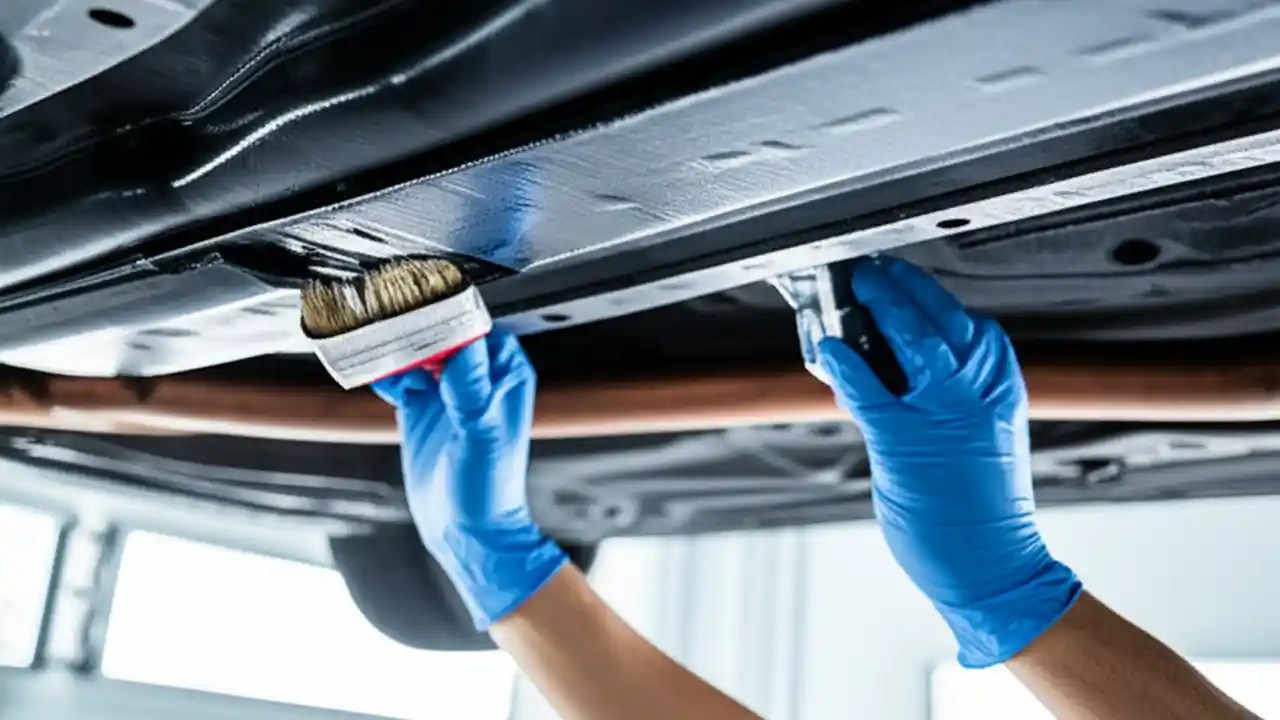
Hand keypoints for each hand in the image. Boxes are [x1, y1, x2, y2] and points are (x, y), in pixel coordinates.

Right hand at [372, 330, 566, 629]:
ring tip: (377, 345)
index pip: (475, 325)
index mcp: (505, 372)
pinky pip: (399, 377)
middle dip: (415, 326)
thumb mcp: (482, 433)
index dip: (448, 314)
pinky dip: (385, 373)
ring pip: (417, 351)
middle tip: (387, 320)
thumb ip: (472, 389)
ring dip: (396, 348)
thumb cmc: (490, 487)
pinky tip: (378, 378)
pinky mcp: (421, 407)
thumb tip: (461, 345)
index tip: (419, 307)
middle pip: (441, 332)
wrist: (465, 531)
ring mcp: (447, 390)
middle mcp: (477, 375)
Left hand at [817, 257, 1080, 667]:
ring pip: (914, 340)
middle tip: (873, 269)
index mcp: (999, 387)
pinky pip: (872, 391)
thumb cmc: (982, 508)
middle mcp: (978, 392)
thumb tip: (892, 362)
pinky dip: (847, 365)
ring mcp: (945, 415)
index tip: (901, 274)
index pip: (967, 323)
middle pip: (942, 317)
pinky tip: (831, 350)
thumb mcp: (979, 435)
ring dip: (881, 308)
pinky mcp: (908, 442)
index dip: (928, 293)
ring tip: (855, 289)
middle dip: (904, 285)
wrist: (995, 568)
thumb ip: (942, 396)